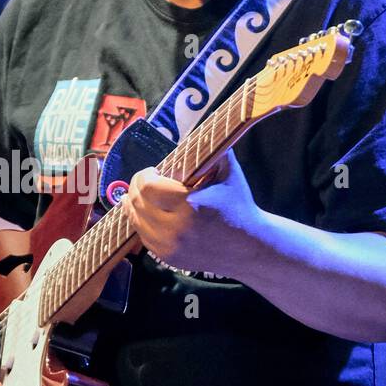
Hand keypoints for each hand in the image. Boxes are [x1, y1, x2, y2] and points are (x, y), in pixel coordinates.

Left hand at [120, 147, 259, 278]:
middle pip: (137, 202)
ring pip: (135, 220)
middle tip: (146, 180)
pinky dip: (141, 222)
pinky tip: (148, 212)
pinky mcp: (168, 258)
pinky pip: (142, 236)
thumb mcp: (229, 172)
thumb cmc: (239, 205)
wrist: (249, 247)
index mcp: (190, 205)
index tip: (153, 170)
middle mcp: (177, 229)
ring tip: (142, 194)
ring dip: (135, 204)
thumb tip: (198, 128)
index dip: (144, 175)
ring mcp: (170, 247)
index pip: (148, 187)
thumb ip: (212, 148)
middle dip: (137, 187)